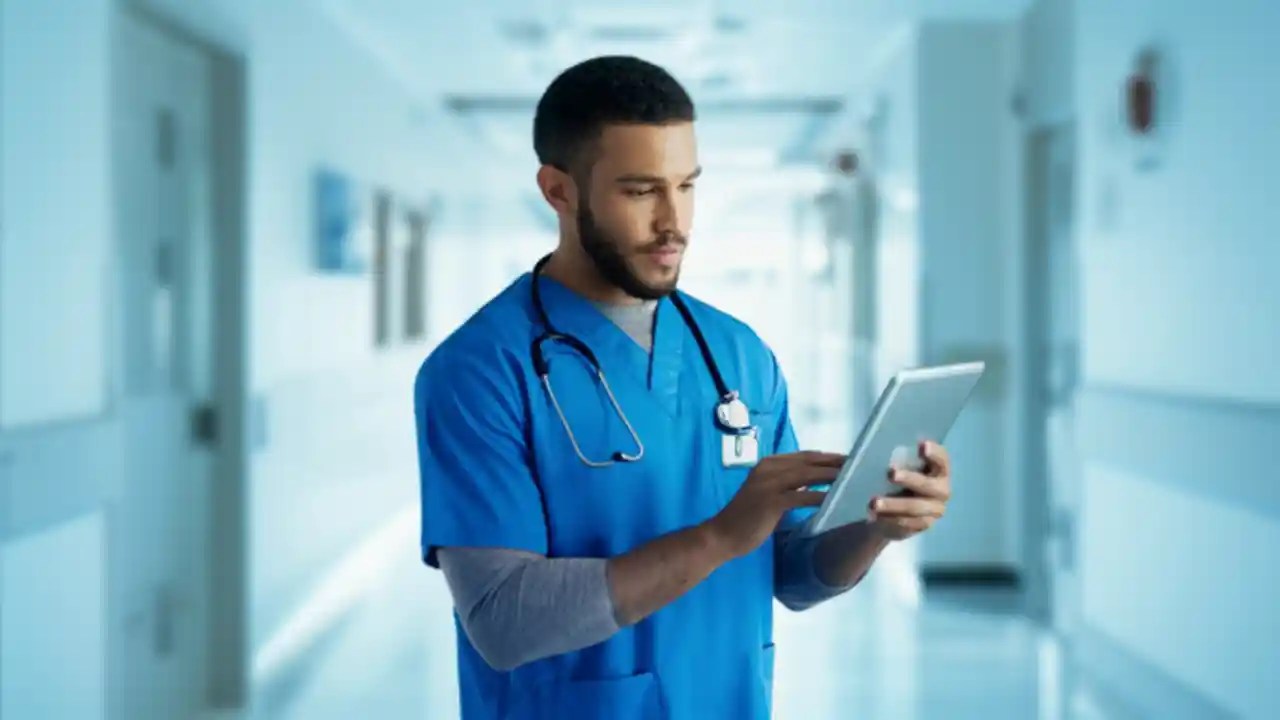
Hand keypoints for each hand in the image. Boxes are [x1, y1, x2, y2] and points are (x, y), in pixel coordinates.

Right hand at [705, 451, 844, 559]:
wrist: (722, 535)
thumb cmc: (748, 518)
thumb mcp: (769, 495)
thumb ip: (789, 486)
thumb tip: (816, 483)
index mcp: (769, 464)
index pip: (805, 456)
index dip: (829, 457)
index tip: (850, 460)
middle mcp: (768, 468)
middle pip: (810, 462)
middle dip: (836, 464)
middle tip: (860, 467)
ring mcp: (768, 483)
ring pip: (808, 475)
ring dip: (833, 477)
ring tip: (854, 480)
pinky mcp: (770, 501)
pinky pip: (802, 496)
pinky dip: (821, 497)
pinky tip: (836, 501)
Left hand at [867, 440, 951, 540]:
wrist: (892, 510)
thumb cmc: (893, 479)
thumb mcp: (895, 466)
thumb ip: (894, 458)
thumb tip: (873, 447)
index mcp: (939, 469)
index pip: (942, 459)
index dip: (934, 452)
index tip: (921, 445)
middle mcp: (942, 489)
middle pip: (927, 484)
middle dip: (909, 478)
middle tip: (890, 473)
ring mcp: (934, 510)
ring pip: (914, 507)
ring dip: (893, 504)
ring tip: (873, 503)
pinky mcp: (923, 526)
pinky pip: (907, 524)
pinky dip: (890, 519)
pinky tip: (875, 517)